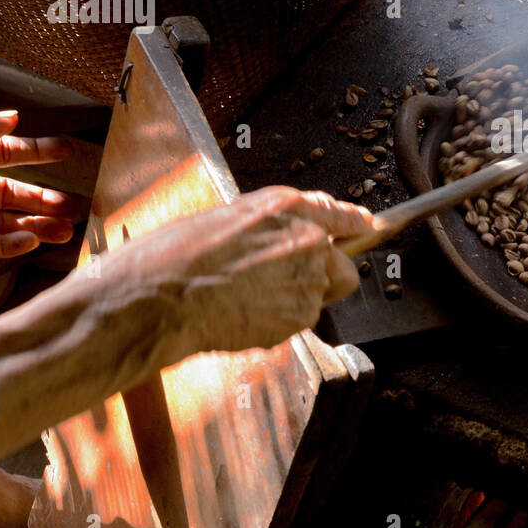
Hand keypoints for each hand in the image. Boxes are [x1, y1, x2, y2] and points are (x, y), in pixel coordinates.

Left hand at [0, 107, 79, 257]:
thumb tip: (12, 119)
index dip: (38, 152)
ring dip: (32, 225)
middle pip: (10, 193)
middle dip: (43, 200)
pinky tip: (26, 241)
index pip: (6, 153)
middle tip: (74, 206)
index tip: (67, 151)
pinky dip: (3, 244)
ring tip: (62, 230)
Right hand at [94, 186, 378, 363]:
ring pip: (319, 297)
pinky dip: (279, 321)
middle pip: (342, 267)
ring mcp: (309, 279)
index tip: (366, 227)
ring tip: (247, 297)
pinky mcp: (300, 314)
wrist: (162, 296)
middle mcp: (308, 239)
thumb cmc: (179, 254)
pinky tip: (245, 313)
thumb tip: (299, 225)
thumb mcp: (228, 216)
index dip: (353, 224)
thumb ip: (273, 221)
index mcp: (286, 206)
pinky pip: (300, 320)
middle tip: (276, 283)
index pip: (339, 214)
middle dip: (321, 277)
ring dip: (294, 300)